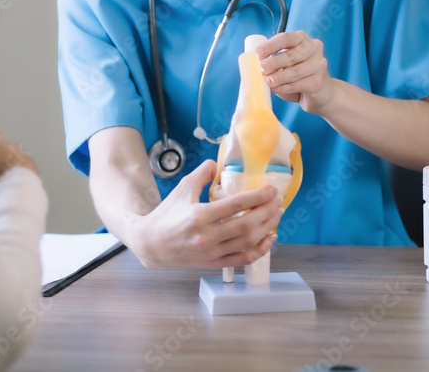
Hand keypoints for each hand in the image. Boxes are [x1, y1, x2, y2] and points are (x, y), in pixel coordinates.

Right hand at [132, 160, 282, 268]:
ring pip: (247, 242)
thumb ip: (202, 173)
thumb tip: (219, 163)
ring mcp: (211, 253)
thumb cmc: (167, 214)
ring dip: (267, 228)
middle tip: (278, 201)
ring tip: (277, 215)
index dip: (257, 197)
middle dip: (267, 212)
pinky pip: (242, 259)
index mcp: (199, 216)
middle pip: (246, 225)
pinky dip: (260, 250)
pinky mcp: (213, 264)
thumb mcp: (182, 188)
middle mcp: (207, 237)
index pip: (235, 205)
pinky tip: (269, 238)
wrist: (151, 244)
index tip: (271, 190)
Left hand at [257, 30, 334, 114]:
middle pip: (291, 55)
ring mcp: (319, 65)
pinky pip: (299, 84)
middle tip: (261, 69)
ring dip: (279, 77)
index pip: (286, 38)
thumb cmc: (297, 75)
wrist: (320, 93)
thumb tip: (252, 65)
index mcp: (302, 39)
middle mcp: (313, 48)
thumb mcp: (285, 64)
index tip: (257, 53)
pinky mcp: (319, 81)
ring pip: (295, 71)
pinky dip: (285, 87)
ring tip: (267, 81)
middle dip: (274, 62)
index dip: (270, 45)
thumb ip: (273, 61)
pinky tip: (276, 89)